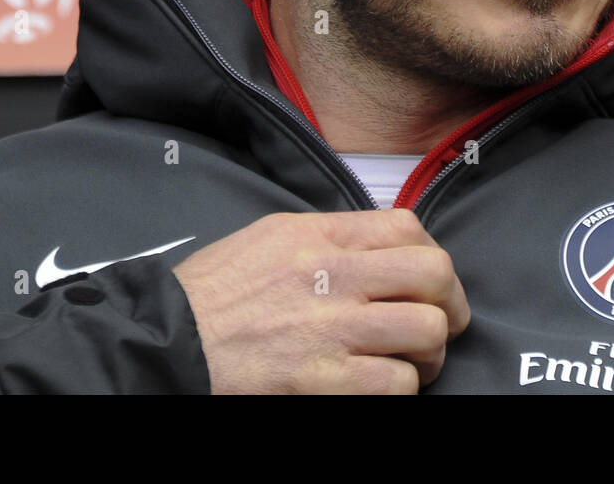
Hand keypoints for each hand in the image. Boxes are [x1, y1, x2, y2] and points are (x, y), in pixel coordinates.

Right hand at [171, 208, 469, 393]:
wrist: (164, 343)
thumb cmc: (212, 293)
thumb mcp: (268, 238)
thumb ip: (327, 238)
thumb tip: (377, 247)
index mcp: (316, 234)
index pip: (406, 225)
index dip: (430, 253)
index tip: (426, 280)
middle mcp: (330, 274)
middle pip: (433, 273)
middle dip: (449, 303)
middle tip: (441, 323)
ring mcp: (329, 327)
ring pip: (427, 331)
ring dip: (429, 354)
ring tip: (410, 363)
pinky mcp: (322, 379)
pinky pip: (397, 383)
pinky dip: (401, 388)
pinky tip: (381, 385)